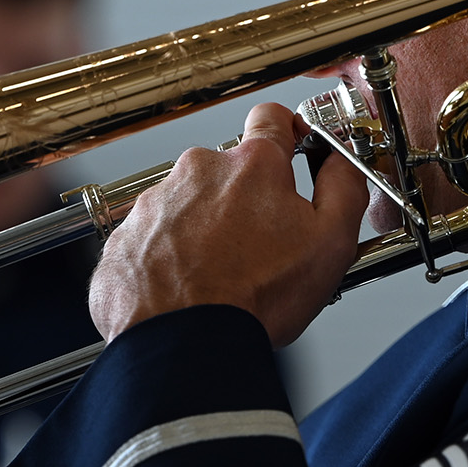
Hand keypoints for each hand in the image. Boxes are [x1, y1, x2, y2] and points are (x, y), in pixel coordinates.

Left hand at [88, 100, 368, 346]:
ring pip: (185, 205)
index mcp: (251, 165)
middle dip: (242, 200)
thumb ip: (343, 186)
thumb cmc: (255, 300)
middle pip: (225, 171)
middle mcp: (196, 172)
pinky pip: (149, 238)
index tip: (290, 152)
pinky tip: (183, 287)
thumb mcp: (330, 242)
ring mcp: (153, 204)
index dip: (285, 134)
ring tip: (217, 276)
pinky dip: (164, 257)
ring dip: (201, 229)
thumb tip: (342, 161)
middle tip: (256, 247)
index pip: (271, 119)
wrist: (184, 347)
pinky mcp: (123, 238)